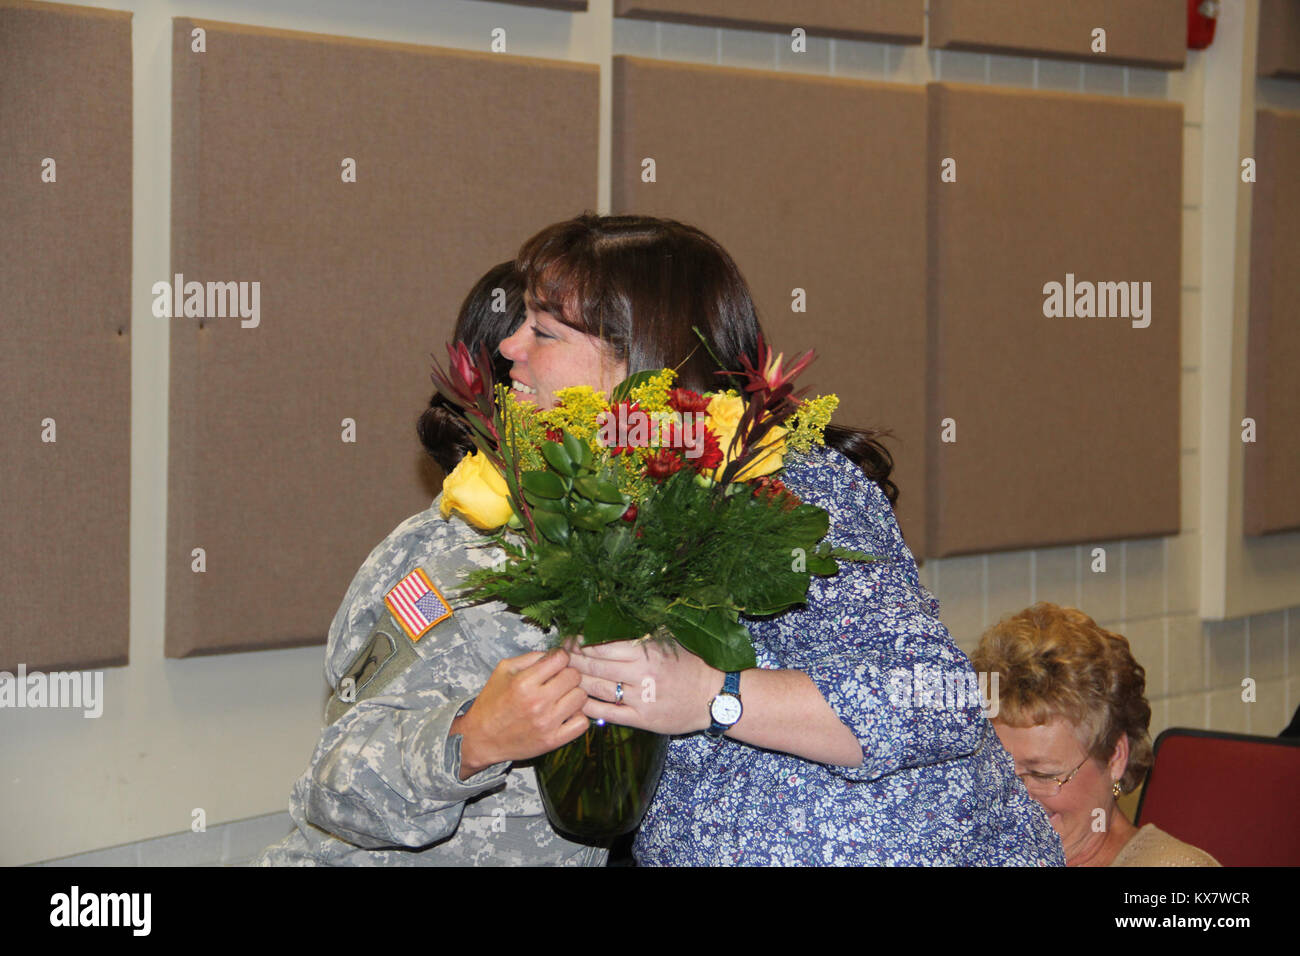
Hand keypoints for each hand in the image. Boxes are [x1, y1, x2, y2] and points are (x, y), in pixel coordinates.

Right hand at [452, 649, 588, 778]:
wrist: (481, 739)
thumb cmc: (491, 703)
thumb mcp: (502, 670)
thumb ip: (530, 657)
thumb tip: (554, 653)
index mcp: (524, 682)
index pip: (561, 658)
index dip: (560, 657)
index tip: (556, 663)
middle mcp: (537, 702)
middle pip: (574, 676)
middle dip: (567, 675)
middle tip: (558, 681)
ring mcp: (547, 723)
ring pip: (581, 697)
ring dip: (573, 695)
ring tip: (561, 698)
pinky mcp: (552, 741)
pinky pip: (582, 723)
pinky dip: (577, 717)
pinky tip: (565, 715)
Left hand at [567, 636, 723, 735]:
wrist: (715, 696)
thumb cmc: (692, 664)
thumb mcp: (669, 641)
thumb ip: (642, 634)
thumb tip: (612, 618)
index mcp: (646, 651)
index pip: (602, 644)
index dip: (581, 641)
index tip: (571, 638)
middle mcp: (641, 674)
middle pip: (594, 665)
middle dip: (572, 659)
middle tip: (560, 655)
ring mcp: (640, 698)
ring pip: (596, 688)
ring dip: (576, 681)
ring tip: (564, 675)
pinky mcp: (641, 718)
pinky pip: (607, 713)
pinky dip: (588, 706)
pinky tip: (576, 700)